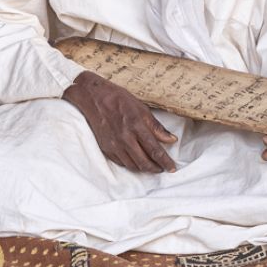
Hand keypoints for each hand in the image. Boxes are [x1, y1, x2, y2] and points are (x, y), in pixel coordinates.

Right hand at [63, 70, 177, 173]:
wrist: (94, 98)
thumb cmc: (119, 99)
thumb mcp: (142, 108)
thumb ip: (156, 127)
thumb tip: (171, 140)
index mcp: (136, 126)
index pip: (155, 150)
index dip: (165, 161)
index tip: (172, 168)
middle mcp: (125, 138)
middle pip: (144, 162)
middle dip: (156, 169)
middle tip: (163, 169)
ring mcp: (114, 145)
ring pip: (133, 165)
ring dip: (144, 169)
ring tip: (152, 167)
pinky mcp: (106, 148)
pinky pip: (122, 163)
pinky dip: (132, 165)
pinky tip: (137, 161)